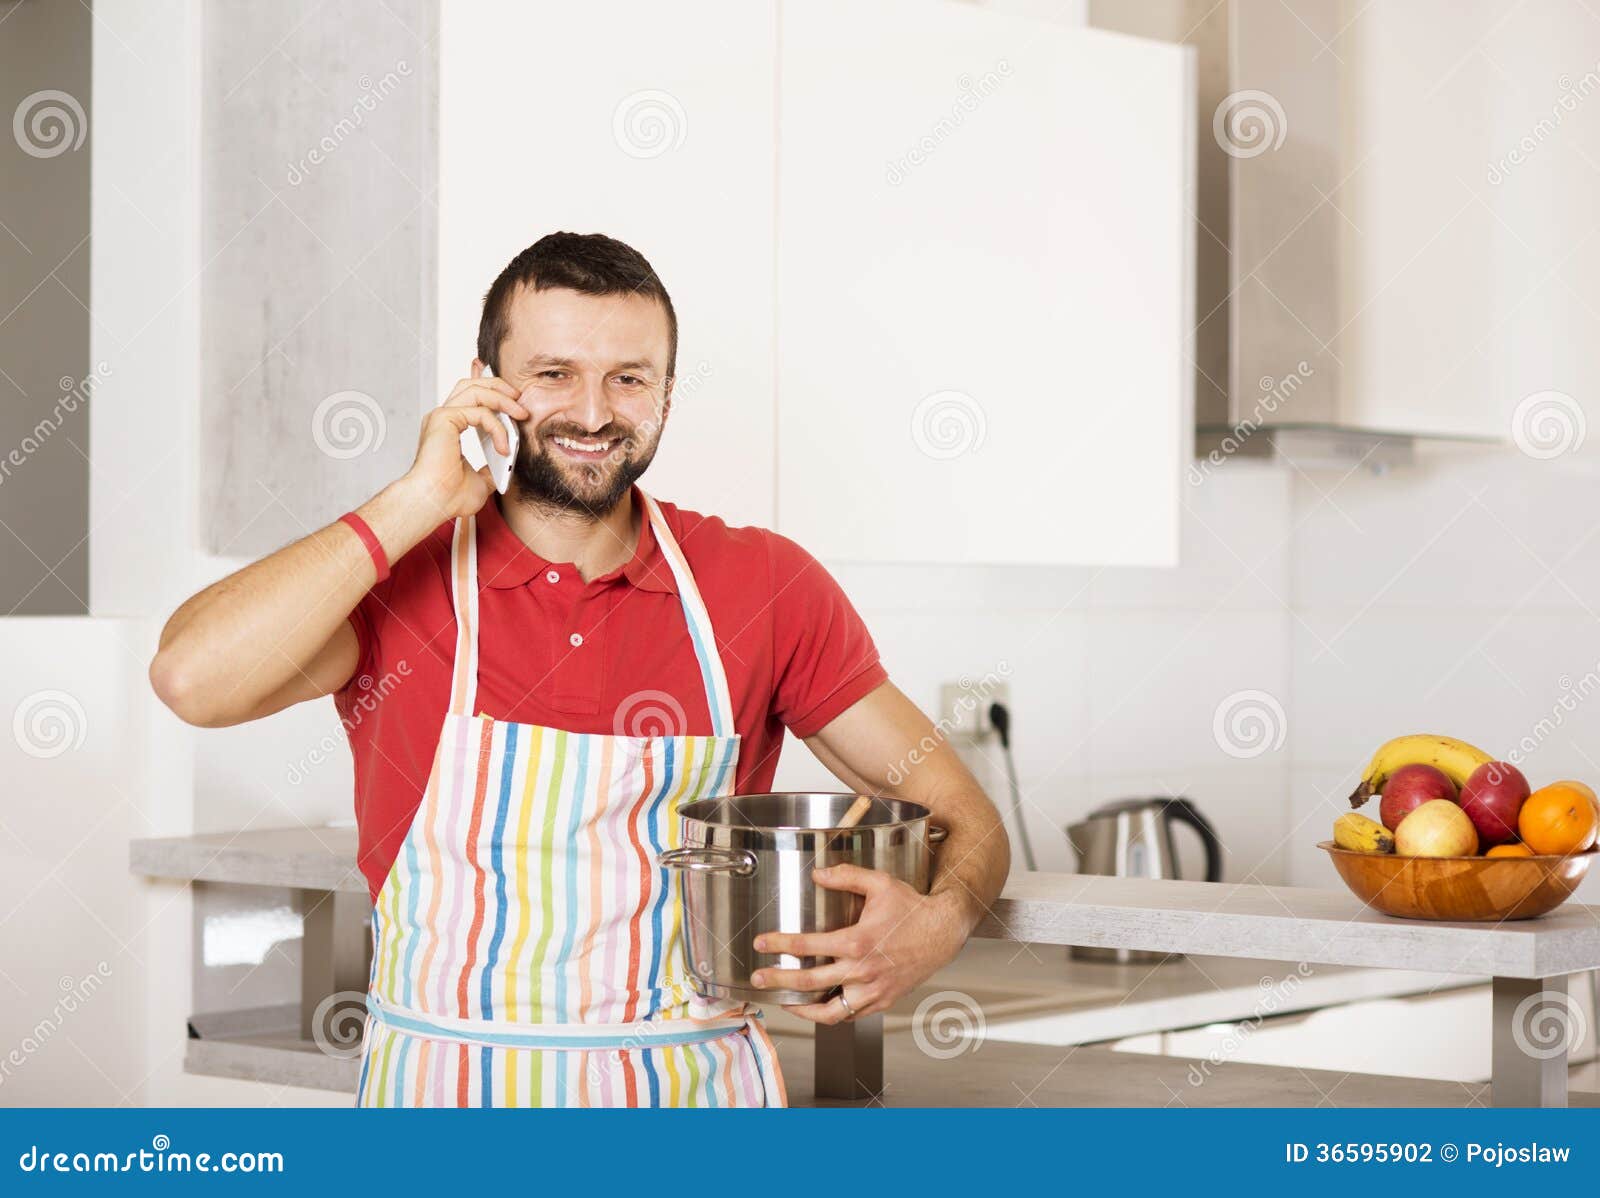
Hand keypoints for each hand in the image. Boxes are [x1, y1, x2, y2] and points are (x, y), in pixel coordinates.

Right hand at [399, 360, 531, 521]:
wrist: (435, 503)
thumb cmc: (449, 496)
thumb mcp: (481, 481)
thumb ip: (491, 469)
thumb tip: (505, 465)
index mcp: (449, 428)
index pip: (470, 397)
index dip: (492, 393)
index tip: (515, 404)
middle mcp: (443, 418)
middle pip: (472, 385)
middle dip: (499, 387)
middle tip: (520, 400)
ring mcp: (442, 416)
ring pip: (476, 390)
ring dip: (503, 400)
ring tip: (521, 414)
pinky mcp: (444, 419)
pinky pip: (480, 412)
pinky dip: (497, 427)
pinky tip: (503, 447)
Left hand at [749, 865, 971, 1023]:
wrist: (943, 931)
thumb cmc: (912, 908)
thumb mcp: (880, 884)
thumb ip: (846, 876)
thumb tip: (817, 874)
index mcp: (856, 942)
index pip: (807, 946)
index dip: (779, 944)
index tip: (761, 944)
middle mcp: (862, 970)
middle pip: (809, 983)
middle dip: (778, 981)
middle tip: (759, 978)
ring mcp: (873, 990)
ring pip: (829, 1012)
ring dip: (802, 1009)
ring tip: (785, 1002)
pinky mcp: (882, 1001)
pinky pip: (850, 1015)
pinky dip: (831, 1014)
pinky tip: (819, 1005)